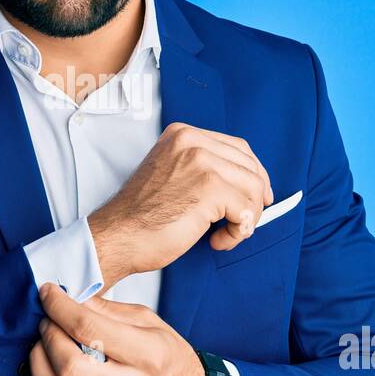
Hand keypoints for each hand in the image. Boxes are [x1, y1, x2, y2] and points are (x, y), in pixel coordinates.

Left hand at [29, 282, 206, 375]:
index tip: (49, 294)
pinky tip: (53, 365)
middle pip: (68, 364)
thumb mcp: (151, 323)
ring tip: (44, 343)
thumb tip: (71, 298)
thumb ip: (109, 310)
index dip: (60, 307)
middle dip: (48, 335)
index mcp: (150, 356)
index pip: (90, 329)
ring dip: (39, 361)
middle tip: (47, 320)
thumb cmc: (172, 362)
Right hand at [87, 121, 272, 288]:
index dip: (253, 175)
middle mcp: (192, 141)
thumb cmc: (141, 217)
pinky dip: (237, 232)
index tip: (257, 196)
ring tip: (223, 234)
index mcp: (183, 134)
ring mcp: (201, 162)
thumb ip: (202, 168)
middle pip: (250, 167)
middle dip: (254, 200)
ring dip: (245, 219)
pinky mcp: (210, 188)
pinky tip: (217, 241)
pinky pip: (246, 211)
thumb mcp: (172, 174)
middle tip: (242, 222)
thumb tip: (245, 182)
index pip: (238, 148)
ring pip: (254, 189)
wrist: (117, 236)